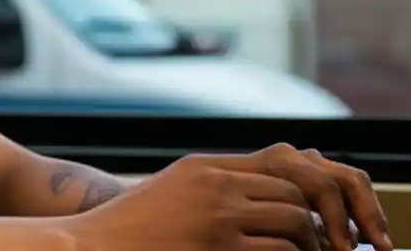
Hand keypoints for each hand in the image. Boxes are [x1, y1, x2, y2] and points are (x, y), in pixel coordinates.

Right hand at [66, 144, 390, 250]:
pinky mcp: (221, 248)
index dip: (299, 198)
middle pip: (292, 194)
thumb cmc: (128, 230)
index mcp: (202, 168)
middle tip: (318, 249)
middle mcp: (214, 184)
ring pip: (294, 222)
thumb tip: (252, 201)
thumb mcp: (169, 193)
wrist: (91, 246)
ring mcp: (218, 215)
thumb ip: (207, 190)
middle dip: (313, 224)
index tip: (306, 223)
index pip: (274, 170)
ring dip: (308, 246)